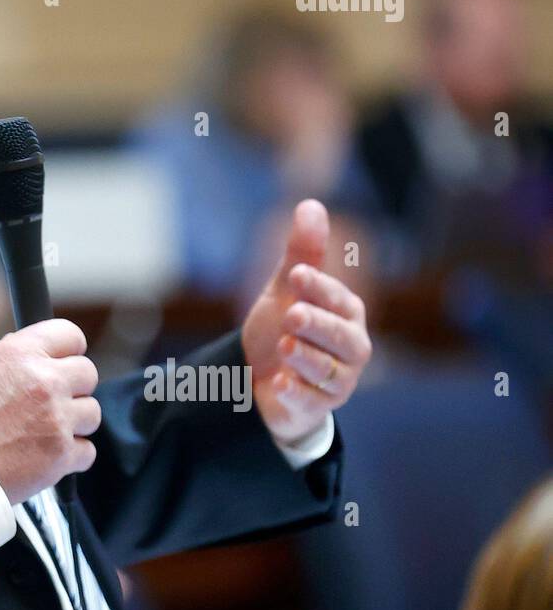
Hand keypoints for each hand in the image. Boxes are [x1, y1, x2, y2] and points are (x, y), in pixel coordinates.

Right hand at [0, 319, 99, 504]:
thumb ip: (13, 359)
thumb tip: (35, 354)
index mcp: (19, 353)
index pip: (70, 335)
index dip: (69, 350)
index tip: (65, 362)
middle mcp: (43, 381)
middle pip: (88, 373)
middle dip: (73, 388)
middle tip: (53, 401)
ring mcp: (57, 418)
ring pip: (91, 412)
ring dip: (74, 422)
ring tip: (45, 431)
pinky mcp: (62, 454)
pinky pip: (87, 450)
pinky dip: (71, 456)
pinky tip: (46, 455)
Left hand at [242, 199, 370, 446]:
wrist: (260, 376)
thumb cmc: (282, 327)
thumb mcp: (286, 290)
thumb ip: (301, 253)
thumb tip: (311, 204)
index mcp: (346, 314)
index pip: (339, 299)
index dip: (319, 287)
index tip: (296, 275)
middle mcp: (349, 347)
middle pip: (342, 337)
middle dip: (318, 325)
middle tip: (292, 313)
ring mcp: (336, 380)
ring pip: (329, 371)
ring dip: (306, 358)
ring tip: (284, 346)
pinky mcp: (317, 406)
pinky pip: (310, 401)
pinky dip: (294, 391)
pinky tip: (278, 382)